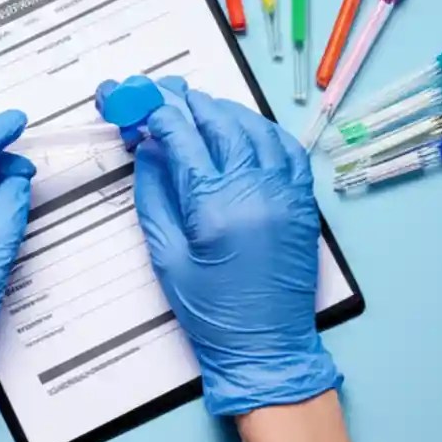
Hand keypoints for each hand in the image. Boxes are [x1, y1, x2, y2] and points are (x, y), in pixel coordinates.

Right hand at [117, 78, 340, 415]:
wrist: (266, 348)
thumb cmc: (214, 313)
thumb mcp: (167, 256)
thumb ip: (155, 197)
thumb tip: (148, 150)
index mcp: (215, 205)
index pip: (182, 136)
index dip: (155, 111)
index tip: (137, 99)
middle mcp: (256, 189)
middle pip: (219, 122)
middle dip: (187, 102)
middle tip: (162, 93)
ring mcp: (285, 192)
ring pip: (254, 127)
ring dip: (223, 110)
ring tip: (197, 106)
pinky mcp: (303, 201)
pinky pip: (286, 147)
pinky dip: (262, 129)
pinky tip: (244, 127)